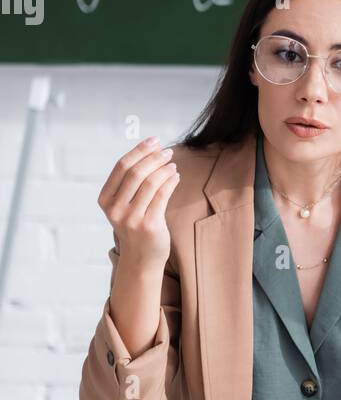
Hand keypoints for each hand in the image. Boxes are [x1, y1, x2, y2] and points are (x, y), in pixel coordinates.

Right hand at [98, 136, 178, 268]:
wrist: (141, 259)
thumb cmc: (135, 224)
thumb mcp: (124, 204)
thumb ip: (131, 182)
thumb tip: (152, 150)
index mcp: (105, 199)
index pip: (121, 166)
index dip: (139, 150)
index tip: (154, 141)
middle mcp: (115, 209)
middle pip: (136, 172)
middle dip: (154, 157)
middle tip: (168, 152)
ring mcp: (131, 218)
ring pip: (151, 182)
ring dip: (165, 169)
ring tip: (173, 165)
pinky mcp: (148, 225)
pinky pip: (162, 195)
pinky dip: (171, 181)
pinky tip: (176, 176)